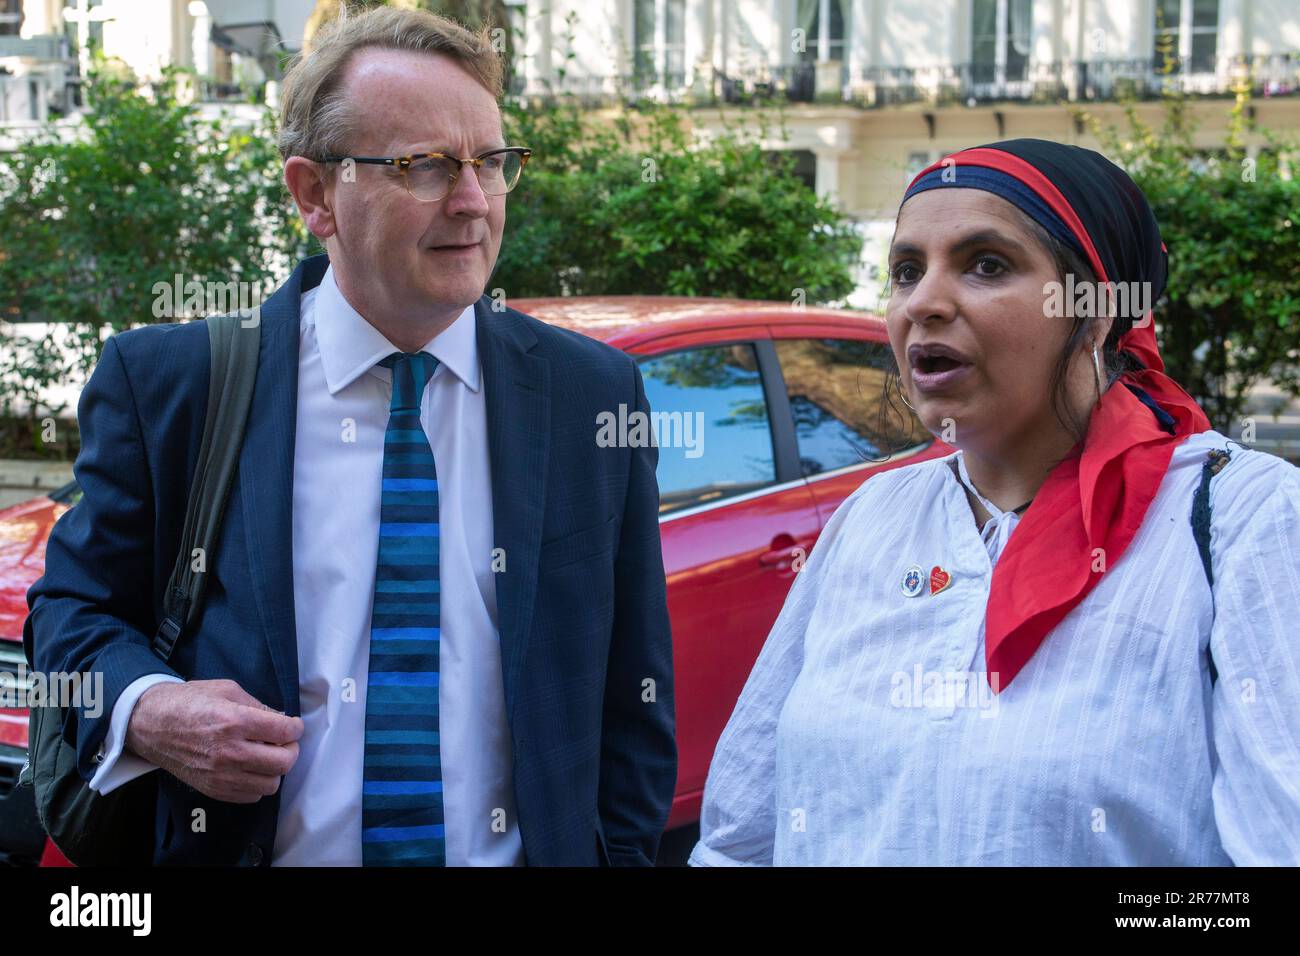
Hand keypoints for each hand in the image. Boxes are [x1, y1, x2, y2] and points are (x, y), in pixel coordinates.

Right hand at [125, 679, 303, 803]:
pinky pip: (251, 796)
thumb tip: (281, 719)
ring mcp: (220, 774)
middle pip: (283, 763)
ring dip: (274, 770)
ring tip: (265, 755)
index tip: (292, 726)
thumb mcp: (227, 690)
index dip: (295, 728)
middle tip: (283, 741)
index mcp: (235, 721)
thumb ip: (258, 705)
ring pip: (271, 784)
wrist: (151, 724)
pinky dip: (257, 783)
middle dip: (290, 750)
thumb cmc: (188, 702)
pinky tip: (250, 767)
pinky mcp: (212, 789)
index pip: (285, 732)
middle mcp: (230, 751)